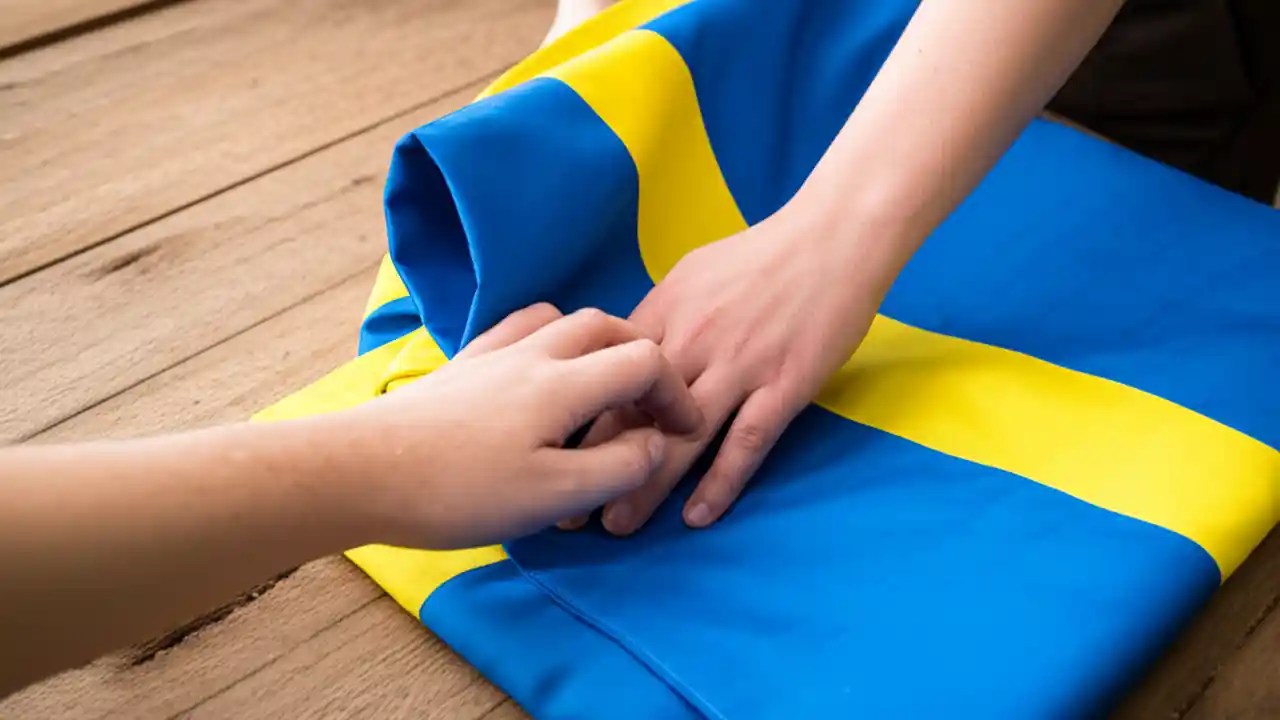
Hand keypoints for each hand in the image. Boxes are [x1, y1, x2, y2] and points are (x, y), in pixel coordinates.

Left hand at [340, 304, 702, 548]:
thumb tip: (656, 442)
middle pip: (606, 325)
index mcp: (563, 383)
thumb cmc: (459, 491)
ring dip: (596, 341)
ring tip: (602, 381)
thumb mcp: (553, 495)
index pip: (643, 360)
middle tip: (652, 399)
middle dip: (642, 355)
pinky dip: (548, 338)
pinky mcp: (461, 366)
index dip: (674, 392)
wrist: (361, 471)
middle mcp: (533, 354)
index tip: (682, 428)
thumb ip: (618, 466)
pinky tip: (538, 368)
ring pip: (561, 319)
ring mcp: (492, 354)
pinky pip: (517, 328)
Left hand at [566, 209, 889, 534]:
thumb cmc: (763, 255)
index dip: (574, 421)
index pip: (604, 376)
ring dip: (645, 485)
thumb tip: (627, 356)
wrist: (834, 237)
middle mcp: (693, 341)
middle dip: (591, 464)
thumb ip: (660, 319)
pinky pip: (746, 442)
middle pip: (632, 412)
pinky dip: (720, 482)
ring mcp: (740, 366)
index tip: (548, 457)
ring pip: (681, 437)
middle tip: (565, 513)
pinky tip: (696, 517)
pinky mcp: (784, 385)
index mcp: (665, 313)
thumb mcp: (692, 274)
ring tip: (617, 526)